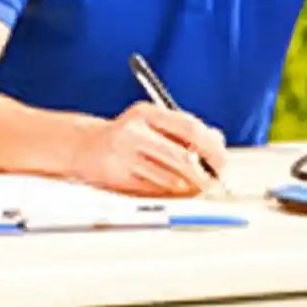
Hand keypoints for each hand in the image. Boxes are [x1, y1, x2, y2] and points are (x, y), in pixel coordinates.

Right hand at [68, 101, 226, 196]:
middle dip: (204, 175)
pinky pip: (154, 190)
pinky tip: (175, 191)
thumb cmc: (129, 137)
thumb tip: (219, 142)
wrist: (83, 146)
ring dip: (189, 188)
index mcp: (147, 113)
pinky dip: (170, 193)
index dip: (212, 149)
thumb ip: (185, 130)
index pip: (190, 128)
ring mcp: (123, 154)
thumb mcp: (154, 124)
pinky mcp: (117, 176)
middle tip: (215, 183)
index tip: (223, 163)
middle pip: (182, 157)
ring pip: (170, 178)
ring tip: (197, 188)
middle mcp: (134, 131)